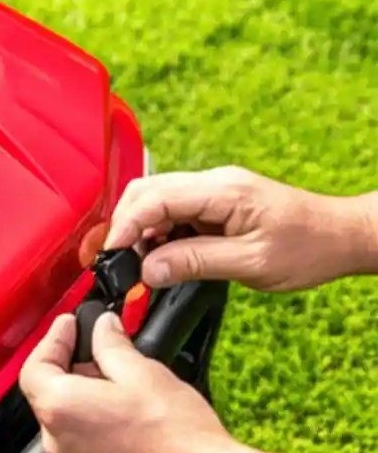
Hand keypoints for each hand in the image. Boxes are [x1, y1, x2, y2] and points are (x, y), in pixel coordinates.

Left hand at [19, 312, 236, 452]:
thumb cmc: (177, 441)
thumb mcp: (143, 372)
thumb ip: (112, 344)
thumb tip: (103, 329)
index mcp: (60, 408)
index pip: (35, 365)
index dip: (53, 339)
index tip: (70, 326)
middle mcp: (58, 442)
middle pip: (50, 392)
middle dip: (73, 366)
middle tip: (101, 347)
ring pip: (68, 419)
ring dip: (87, 395)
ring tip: (123, 381)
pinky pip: (84, 443)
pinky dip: (97, 423)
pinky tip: (129, 414)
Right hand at [104, 166, 377, 291]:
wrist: (343, 236)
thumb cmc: (310, 247)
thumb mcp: (252, 263)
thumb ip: (195, 263)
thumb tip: (149, 269)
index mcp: (222, 191)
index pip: (154, 198)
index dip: (125, 225)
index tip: (110, 254)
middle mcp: (213, 182)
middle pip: (146, 192)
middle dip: (123, 225)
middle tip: (114, 261)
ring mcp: (213, 190)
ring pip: (156, 200)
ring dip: (140, 230)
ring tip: (138, 265)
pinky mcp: (215, 202)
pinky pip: (173, 210)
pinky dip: (158, 233)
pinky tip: (161, 256)